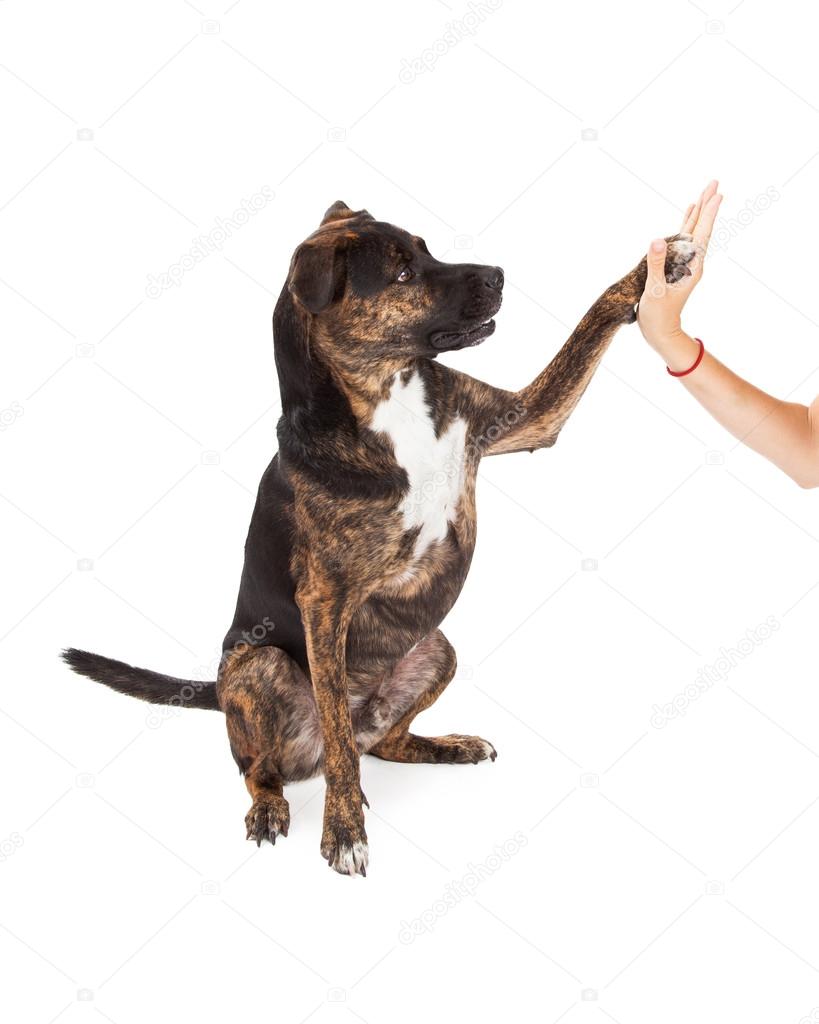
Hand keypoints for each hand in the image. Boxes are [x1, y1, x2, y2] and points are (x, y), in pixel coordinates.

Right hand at [637, 181, 722, 360]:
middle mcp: (691, 262)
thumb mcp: (655, 290)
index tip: (716, 194)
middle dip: (707, 205)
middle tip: (715, 182)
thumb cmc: (658, 314)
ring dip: (698, 212)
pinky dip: (686, 225)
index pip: (701, 234)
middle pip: (701, 228)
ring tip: (703, 194)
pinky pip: (682, 240)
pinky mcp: (676, 266)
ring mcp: (685, 263)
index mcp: (691, 266)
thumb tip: (657, 239)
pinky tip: (687, 215)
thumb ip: (656, 264)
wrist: (660, 332)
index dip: (708, 214)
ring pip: (693, 232)